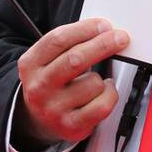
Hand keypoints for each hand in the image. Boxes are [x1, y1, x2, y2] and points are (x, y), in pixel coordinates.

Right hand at [17, 17, 125, 145]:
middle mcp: (39, 87)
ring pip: (93, 83)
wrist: (37, 120)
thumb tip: (104, 31)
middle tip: (120, 38)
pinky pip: (102, 105)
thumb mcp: (47, 60)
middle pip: (75, 59)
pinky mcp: (71, 126)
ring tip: (95, 82)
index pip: (58, 40)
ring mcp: (54, 108)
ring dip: (102, 79)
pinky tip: (103, 92)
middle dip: (103, 44)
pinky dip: (110, 94)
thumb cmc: (50, 84)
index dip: (85, 29)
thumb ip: (69, 44)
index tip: (104, 25)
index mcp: (30, 64)